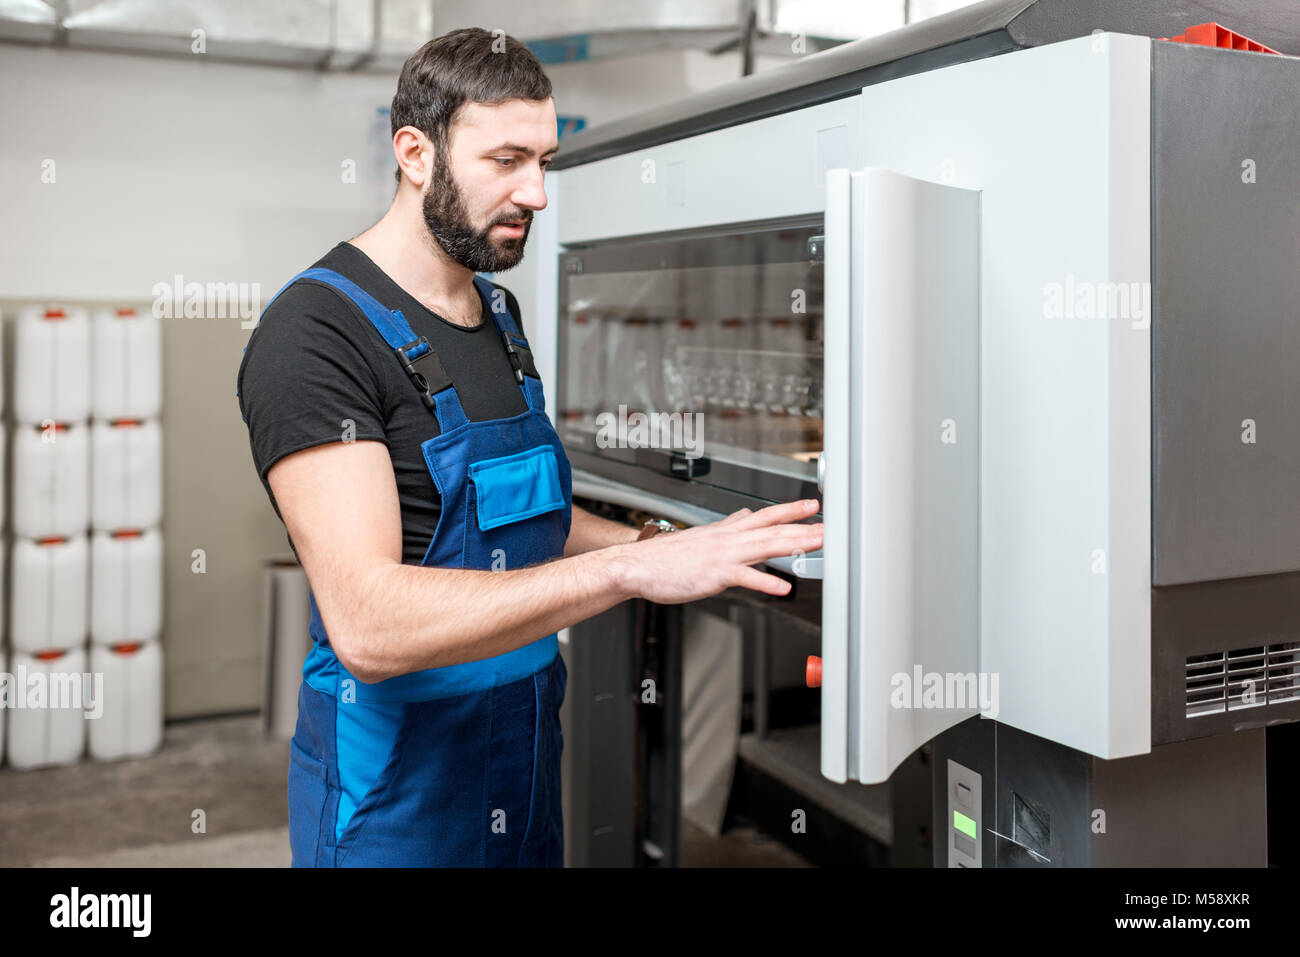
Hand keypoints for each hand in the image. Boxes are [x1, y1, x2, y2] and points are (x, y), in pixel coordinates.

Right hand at [609, 499, 822, 602]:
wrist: (637, 565)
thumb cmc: (666, 557)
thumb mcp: (701, 536)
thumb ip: (727, 527)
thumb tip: (745, 515)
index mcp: (725, 531)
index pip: (764, 515)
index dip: (790, 510)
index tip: (813, 506)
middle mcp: (728, 539)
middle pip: (772, 529)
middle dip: (803, 527)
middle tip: (830, 528)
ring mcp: (722, 555)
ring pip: (765, 546)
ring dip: (794, 545)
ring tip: (818, 545)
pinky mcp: (714, 575)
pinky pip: (745, 578)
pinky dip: (766, 583)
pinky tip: (784, 588)